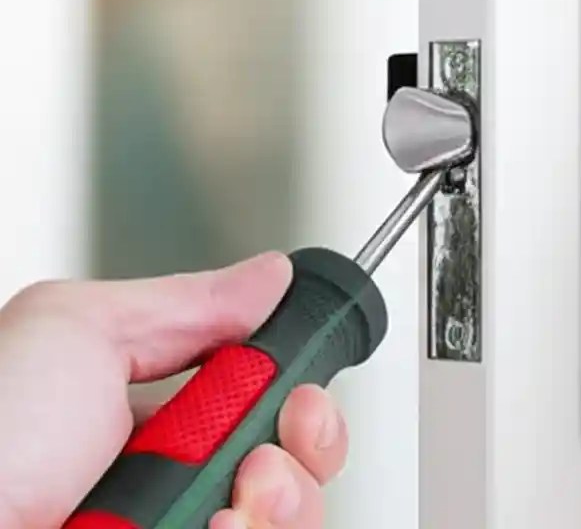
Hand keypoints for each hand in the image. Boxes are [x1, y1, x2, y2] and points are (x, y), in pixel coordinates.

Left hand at [0, 253, 346, 528]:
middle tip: (265, 449)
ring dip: (280, 503)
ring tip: (227, 506)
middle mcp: (173, 485)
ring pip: (294, 516)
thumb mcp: (71, 335)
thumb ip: (182, 302)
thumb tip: (267, 276)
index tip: (299, 393)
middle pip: (300, 465)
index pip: (270, 404)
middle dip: (309, 446)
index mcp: (152, 420)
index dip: (304, 397)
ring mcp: (178, 527)